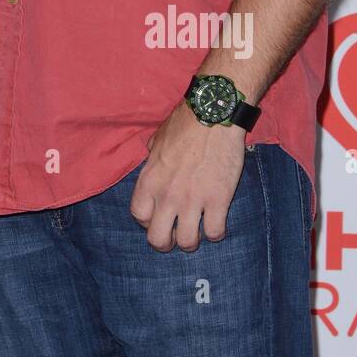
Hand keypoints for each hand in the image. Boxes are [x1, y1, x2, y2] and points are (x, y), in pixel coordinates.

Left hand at [129, 100, 247, 252]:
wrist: (214, 114)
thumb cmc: (185, 123)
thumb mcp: (157, 139)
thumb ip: (151, 156)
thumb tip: (149, 157)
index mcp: (149, 179)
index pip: (138, 216)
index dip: (147, 221)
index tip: (158, 217)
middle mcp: (167, 194)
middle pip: (157, 239)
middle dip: (166, 242)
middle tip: (175, 235)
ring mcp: (193, 200)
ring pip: (187, 242)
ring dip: (192, 241)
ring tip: (197, 231)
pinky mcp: (218, 200)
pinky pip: (215, 233)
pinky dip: (216, 232)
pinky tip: (216, 222)